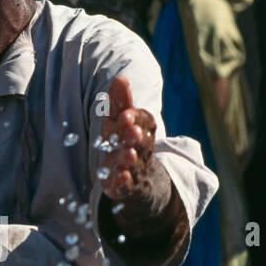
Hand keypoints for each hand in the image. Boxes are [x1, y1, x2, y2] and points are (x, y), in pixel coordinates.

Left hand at [100, 75, 157, 201]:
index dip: (136, 118)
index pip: (145, 122)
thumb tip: (121, 78)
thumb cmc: (125, 143)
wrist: (140, 181)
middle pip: (142, 143)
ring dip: (130, 158)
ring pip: (135, 164)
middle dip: (135, 136)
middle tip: (131, 129)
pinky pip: (127, 186)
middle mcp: (142, 150)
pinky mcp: (126, 188)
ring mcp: (135, 170)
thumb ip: (120, 103)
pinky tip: (119, 177)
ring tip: (126, 154)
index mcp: (143, 130)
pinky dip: (124, 182)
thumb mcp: (120, 122)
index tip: (125, 114)